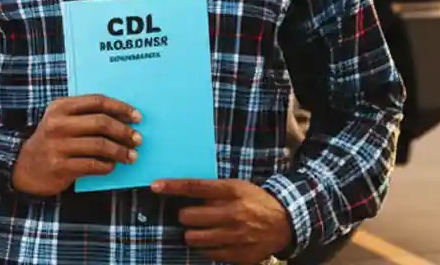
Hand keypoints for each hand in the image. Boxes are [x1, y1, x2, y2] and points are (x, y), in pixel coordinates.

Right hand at [11, 94, 142, 196]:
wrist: (24, 167)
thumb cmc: (51, 142)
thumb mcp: (60, 121)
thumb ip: (84, 115)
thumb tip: (124, 118)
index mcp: (60, 107)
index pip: (97, 101)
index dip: (120, 108)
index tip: (137, 117)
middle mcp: (58, 124)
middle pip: (101, 122)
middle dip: (124, 131)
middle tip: (138, 139)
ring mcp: (58, 145)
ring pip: (99, 145)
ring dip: (120, 151)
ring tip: (132, 156)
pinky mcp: (60, 166)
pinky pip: (92, 165)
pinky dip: (107, 166)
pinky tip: (113, 166)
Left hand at [151, 178, 292, 264]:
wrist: (285, 222)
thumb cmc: (254, 201)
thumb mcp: (236, 187)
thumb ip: (212, 191)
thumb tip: (180, 191)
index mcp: (232, 191)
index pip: (196, 187)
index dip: (173, 187)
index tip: (155, 186)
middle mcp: (233, 213)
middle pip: (189, 216)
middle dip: (185, 216)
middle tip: (191, 216)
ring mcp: (236, 236)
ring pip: (194, 238)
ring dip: (192, 234)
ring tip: (201, 230)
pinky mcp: (239, 254)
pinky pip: (208, 253)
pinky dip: (206, 247)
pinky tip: (214, 241)